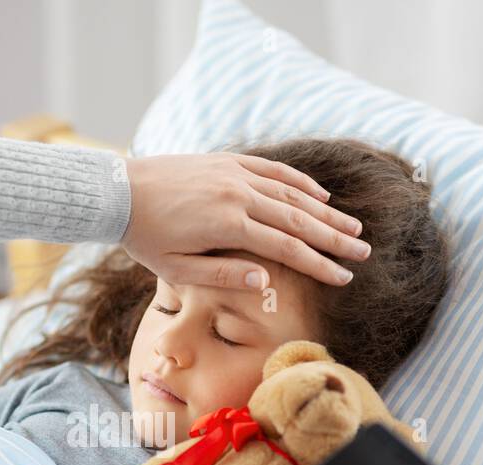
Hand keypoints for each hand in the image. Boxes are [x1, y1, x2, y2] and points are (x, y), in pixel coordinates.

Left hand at [121, 153, 369, 290]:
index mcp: (229, 226)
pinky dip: (299, 182)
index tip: (343, 277)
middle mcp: (238, 195)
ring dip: (326, 210)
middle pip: (299, 218)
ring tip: (353, 227)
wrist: (119, 192)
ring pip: (292, 193)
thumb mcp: (178, 270)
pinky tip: (320, 195)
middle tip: (364, 252)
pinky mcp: (228, 162)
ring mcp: (235, 174)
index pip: (286, 247)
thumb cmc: (146, 238)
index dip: (318, 263)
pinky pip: (272, 170)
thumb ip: (224, 276)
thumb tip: (267, 283)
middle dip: (334, 237)